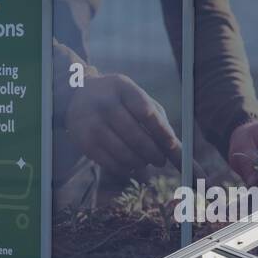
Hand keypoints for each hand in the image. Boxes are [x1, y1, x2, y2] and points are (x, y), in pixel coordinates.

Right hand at [66, 73, 180, 175]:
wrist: (78, 96)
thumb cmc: (121, 101)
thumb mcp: (138, 100)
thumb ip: (159, 121)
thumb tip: (179, 152)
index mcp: (123, 88)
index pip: (146, 112)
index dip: (162, 132)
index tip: (172, 146)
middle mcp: (105, 103)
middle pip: (136, 137)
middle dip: (153, 153)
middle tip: (160, 161)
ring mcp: (92, 123)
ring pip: (125, 154)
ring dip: (140, 163)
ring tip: (145, 161)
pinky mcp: (84, 142)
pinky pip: (111, 164)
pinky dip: (125, 169)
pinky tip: (130, 165)